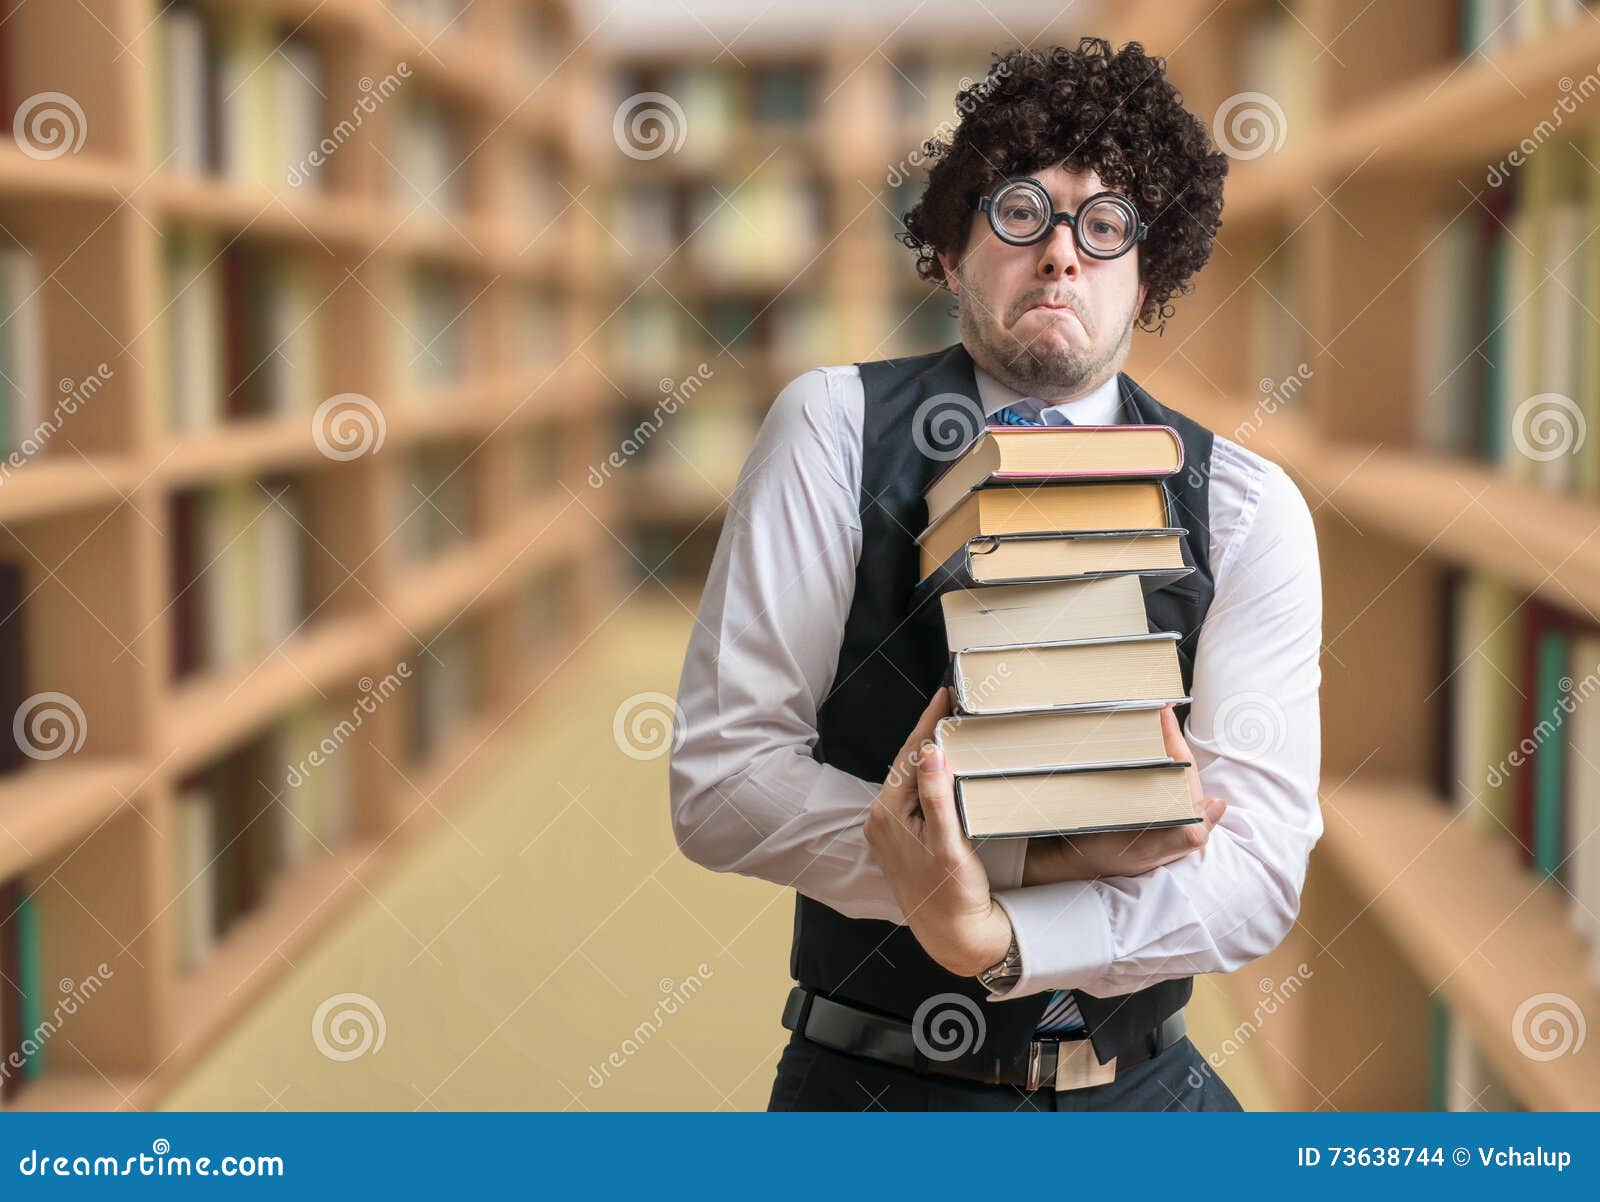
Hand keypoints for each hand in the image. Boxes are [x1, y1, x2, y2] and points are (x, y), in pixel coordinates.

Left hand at [864, 687, 1012, 976]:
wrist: (952, 935)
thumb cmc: (952, 894)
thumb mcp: (948, 843)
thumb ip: (936, 796)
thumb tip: (931, 752)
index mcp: (888, 813)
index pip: (910, 755)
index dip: (929, 721)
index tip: (945, 692)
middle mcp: (881, 818)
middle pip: (908, 763)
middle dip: (930, 731)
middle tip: (953, 702)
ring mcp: (889, 829)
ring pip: (911, 778)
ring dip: (930, 754)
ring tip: (951, 725)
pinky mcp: (902, 838)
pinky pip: (915, 795)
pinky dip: (930, 777)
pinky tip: (943, 768)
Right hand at [1021, 704, 1225, 885]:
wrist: (1075, 866)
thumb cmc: (1111, 857)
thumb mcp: (1147, 851)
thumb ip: (1184, 835)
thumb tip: (1218, 805)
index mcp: (1182, 813)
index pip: (1182, 765)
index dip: (1173, 736)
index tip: (1162, 708)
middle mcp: (1170, 804)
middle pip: (1171, 758)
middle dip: (1162, 730)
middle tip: (1148, 701)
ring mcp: (1152, 800)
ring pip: (1156, 761)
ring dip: (1149, 738)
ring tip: (1137, 712)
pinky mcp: (1133, 798)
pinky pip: (1140, 768)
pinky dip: (1134, 751)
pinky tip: (1123, 738)